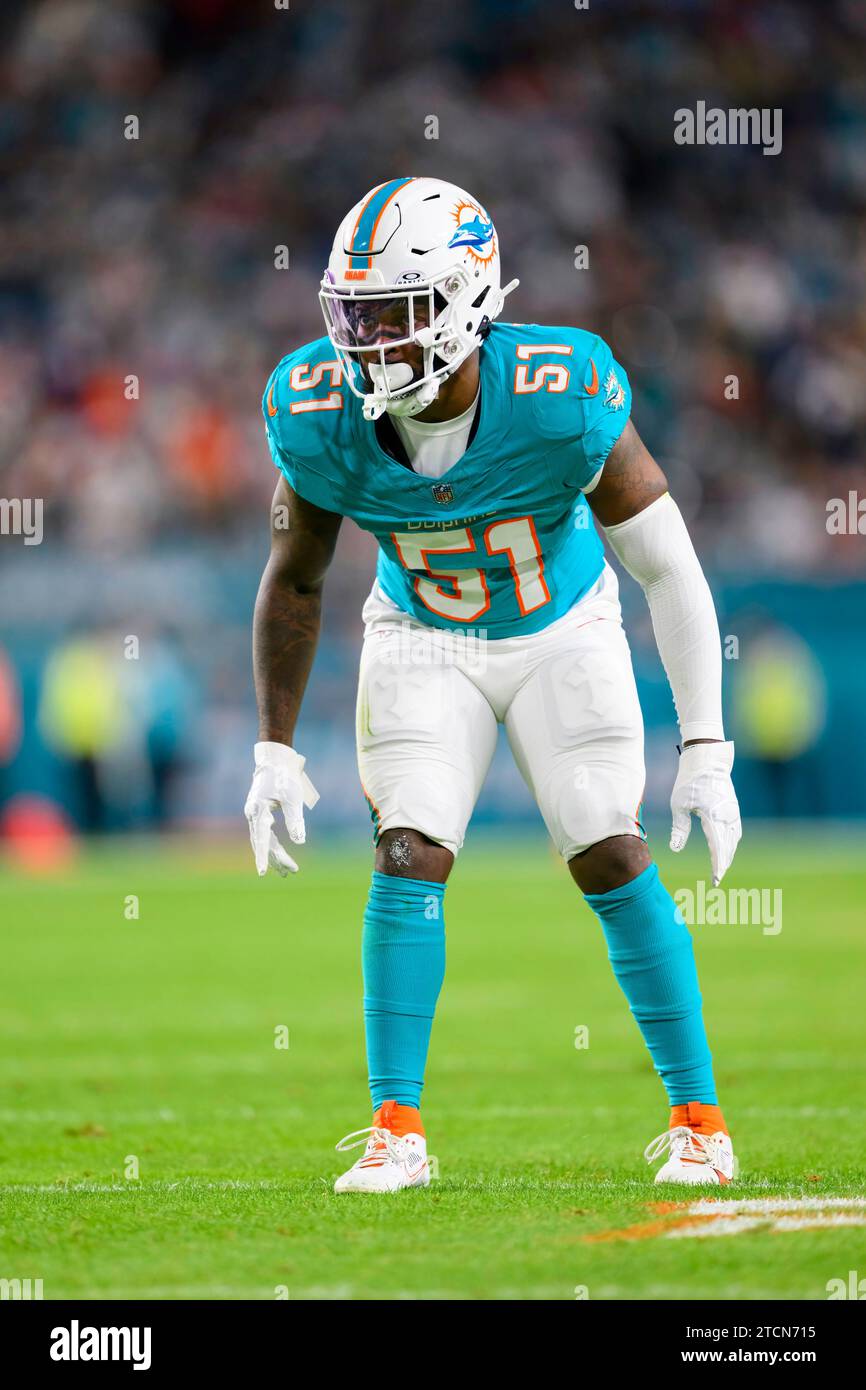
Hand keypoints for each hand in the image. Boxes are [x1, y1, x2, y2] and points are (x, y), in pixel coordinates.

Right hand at [244, 741, 318, 876]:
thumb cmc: (284, 777)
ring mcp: (254, 814)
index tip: (262, 874)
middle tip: (291, 872)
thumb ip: (295, 820)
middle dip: (276, 859)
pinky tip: (277, 854)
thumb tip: (299, 842)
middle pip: (263, 843)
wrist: (275, 759)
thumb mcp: (293, 798)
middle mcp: (252, 815)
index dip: (262, 858)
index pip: (261, 840)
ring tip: (285, 871)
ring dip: (274, 855)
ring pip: (263, 840)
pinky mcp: (258, 812)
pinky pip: (263, 834)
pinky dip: (271, 845)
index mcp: (258, 811)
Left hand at [670, 740, 741, 885]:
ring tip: (721, 868)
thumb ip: (680, 828)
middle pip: (728, 847)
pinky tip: (727, 848)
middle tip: (717, 879)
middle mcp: (727, 817)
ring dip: (728, 854)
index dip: (717, 866)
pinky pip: (735, 831)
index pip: (718, 848)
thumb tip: (676, 849)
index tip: (715, 879)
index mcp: (714, 817)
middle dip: (723, 864)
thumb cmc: (689, 781)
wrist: (707, 760)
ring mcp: (732, 812)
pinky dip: (731, 843)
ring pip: (733, 840)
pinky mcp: (733, 808)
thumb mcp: (679, 804)